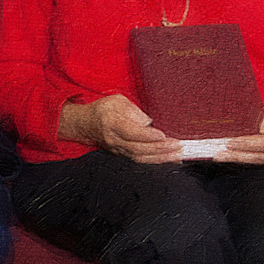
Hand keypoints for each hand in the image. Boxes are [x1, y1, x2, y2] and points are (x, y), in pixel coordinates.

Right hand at [59, 94, 179, 162]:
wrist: (86, 125)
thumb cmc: (103, 110)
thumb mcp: (116, 100)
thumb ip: (132, 109)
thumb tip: (147, 122)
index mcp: (111, 122)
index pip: (131, 132)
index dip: (147, 135)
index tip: (162, 135)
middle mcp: (114, 139)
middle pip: (138, 148)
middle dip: (159, 148)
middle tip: (177, 146)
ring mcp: (118, 150)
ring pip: (140, 158)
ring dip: (160, 158)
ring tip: (177, 155)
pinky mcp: (123, 156)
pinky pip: (140, 161)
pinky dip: (156, 162)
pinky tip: (170, 160)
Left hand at [217, 102, 263, 164]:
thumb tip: (261, 131)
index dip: (247, 144)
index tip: (230, 142)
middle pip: (261, 157)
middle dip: (238, 156)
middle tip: (218, 154)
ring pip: (261, 162)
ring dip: (240, 160)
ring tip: (221, 156)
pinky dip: (248, 160)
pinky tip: (233, 157)